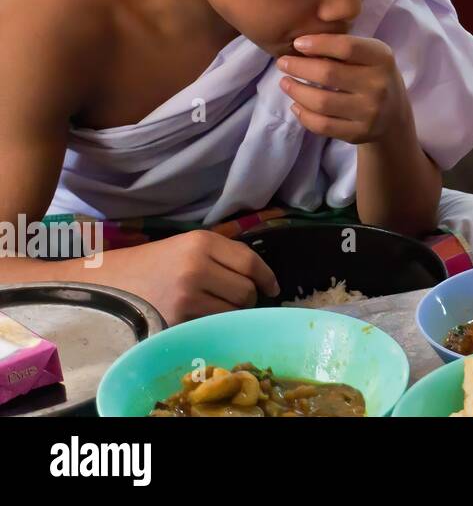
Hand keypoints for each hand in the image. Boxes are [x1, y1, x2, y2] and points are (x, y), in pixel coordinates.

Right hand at [97, 232, 278, 325]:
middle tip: (235, 300)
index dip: (267, 276)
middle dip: (247, 298)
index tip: (273, 287)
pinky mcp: (176, 320)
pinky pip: (211, 325)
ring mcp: (186, 295)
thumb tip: (260, 275)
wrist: (105, 284)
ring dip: (230, 313)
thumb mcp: (185, 246)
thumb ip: (221, 254)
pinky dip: (211, 325)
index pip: (250, 261)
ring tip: (213, 309)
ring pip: (232, 311)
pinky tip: (199, 319)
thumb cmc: (150, 265)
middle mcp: (196, 266)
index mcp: (201, 242)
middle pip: (246, 290)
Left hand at [278, 34, 408, 143]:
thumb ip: (343, 49)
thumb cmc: (374, 76)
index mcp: (382, 59)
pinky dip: (303, 115)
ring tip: (285, 83)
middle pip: (328, 74)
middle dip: (298, 67)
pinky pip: (322, 125)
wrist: (395, 115)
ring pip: (321, 102)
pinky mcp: (359, 133)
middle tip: (282, 63)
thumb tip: (302, 46)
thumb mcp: (370, 56)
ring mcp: (369, 112)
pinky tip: (296, 105)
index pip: (347, 47)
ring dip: (296, 91)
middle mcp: (379, 86)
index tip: (297, 44)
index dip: (319, 44)